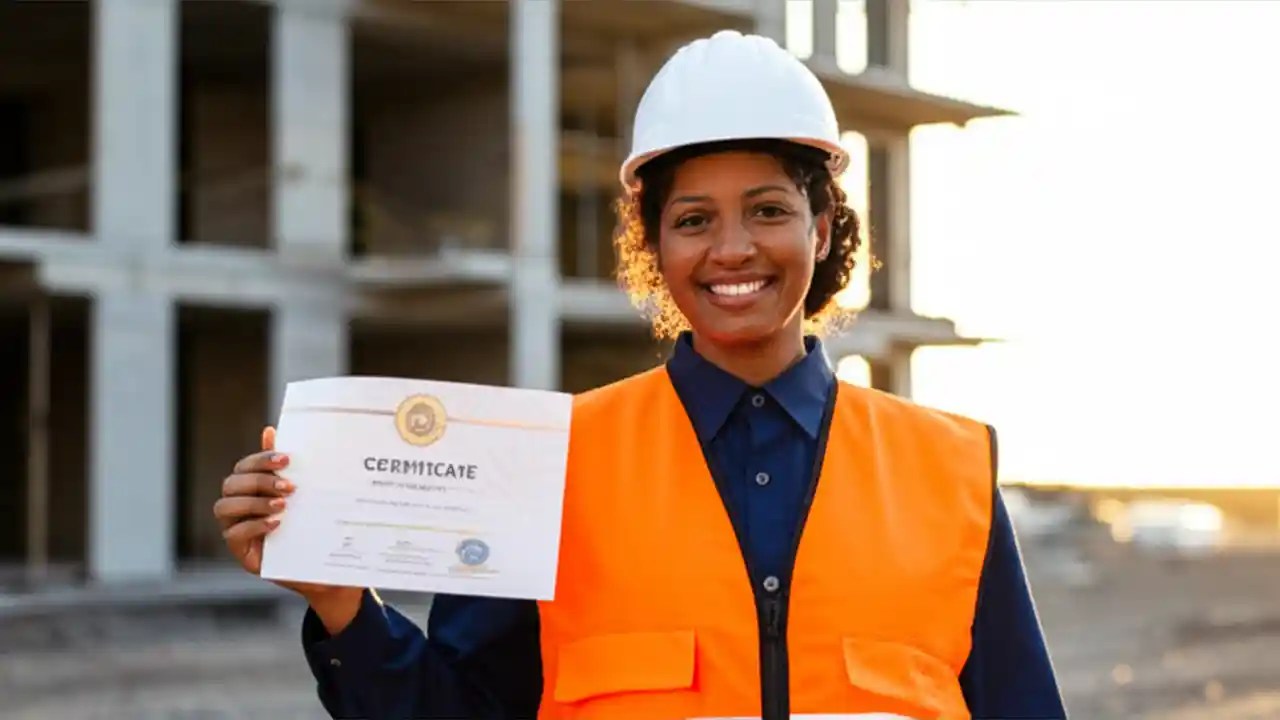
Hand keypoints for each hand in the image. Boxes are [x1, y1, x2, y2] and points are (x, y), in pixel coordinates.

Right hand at [213, 426, 358, 607]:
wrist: (324, 568)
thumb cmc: (311, 526)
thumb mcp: (304, 495)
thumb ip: (286, 467)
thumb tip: (270, 431)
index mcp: (251, 488)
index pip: (244, 467)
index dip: (260, 459)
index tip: (287, 459)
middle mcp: (238, 507)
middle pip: (231, 484)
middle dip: (259, 481)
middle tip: (289, 486)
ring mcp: (235, 529)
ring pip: (224, 507)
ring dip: (254, 502)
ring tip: (283, 506)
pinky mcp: (241, 552)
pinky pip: (233, 535)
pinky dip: (254, 526)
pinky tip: (276, 524)